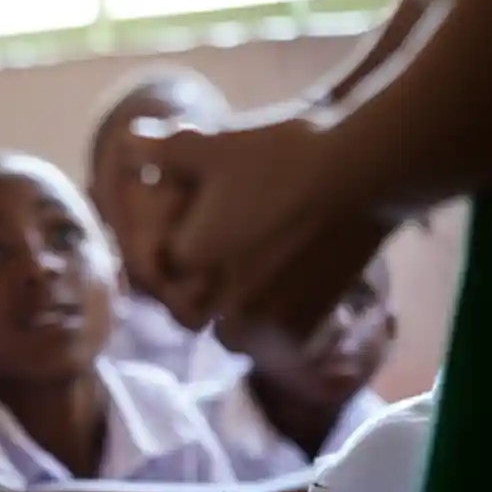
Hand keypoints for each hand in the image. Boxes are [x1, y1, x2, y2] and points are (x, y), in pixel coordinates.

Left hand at [116, 118, 394, 342]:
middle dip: (197, 302)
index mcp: (191, 259)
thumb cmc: (283, 156)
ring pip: (234, 339)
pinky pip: (276, 349)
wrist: (366, 172)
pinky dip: (275, 335)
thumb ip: (163, 151)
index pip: (162, 276)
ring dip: (235, 323)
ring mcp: (268, 318)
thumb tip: (126, 141)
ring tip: (250, 294)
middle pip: (192, 317)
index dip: (171, 262)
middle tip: (215, 278)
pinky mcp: (309, 325)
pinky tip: (286, 303)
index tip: (186, 249)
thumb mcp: (214, 147)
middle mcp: (223, 297)